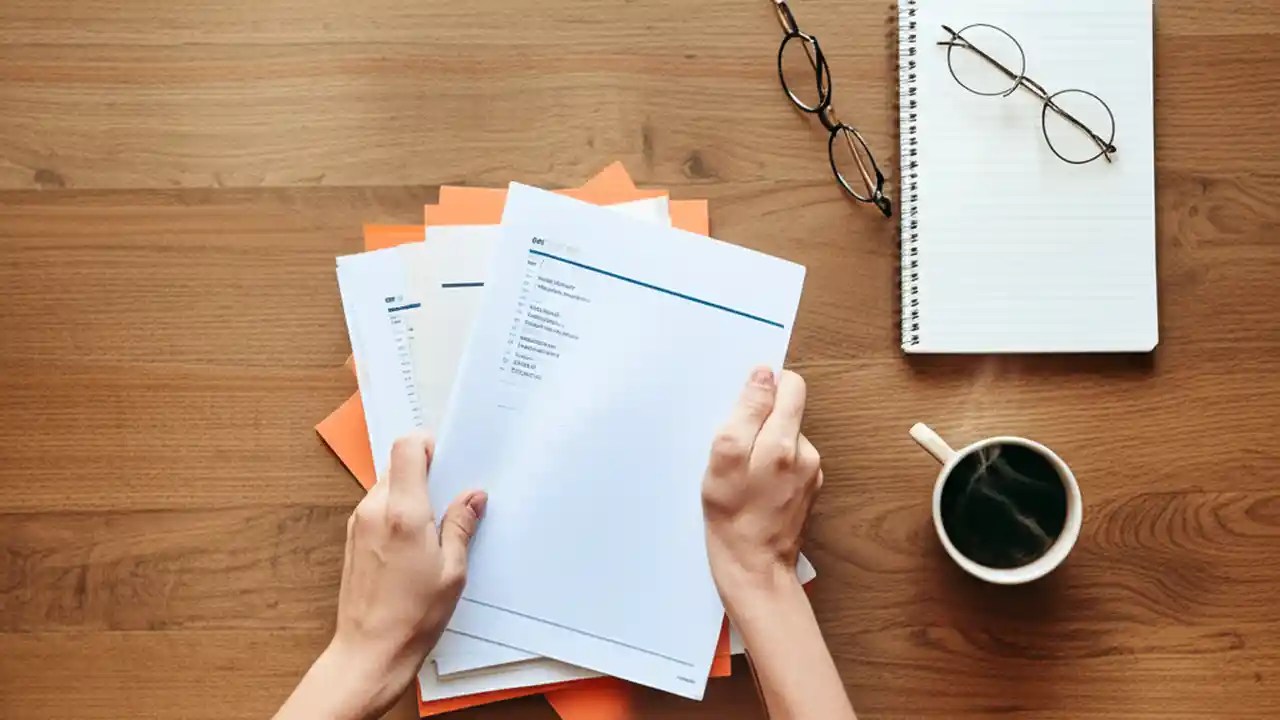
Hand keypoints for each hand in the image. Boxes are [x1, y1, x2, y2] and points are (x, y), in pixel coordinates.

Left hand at [274, 432, 485, 719]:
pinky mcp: (353, 538)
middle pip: (397, 464)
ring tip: (436, 525)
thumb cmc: (413, 617)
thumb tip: (473, 496)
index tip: (448, 458)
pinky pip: (378, 507)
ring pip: (387, 485)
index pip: (407, 448)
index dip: (428, 444)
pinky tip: (417, 541)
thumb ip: (461, 525)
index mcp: (403, 512)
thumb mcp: (453, 570)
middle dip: (425, 471)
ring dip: (412, 493)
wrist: (369, 652)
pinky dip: (398, 511)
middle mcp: (374, 510)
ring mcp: (359, 523)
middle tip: (451, 495)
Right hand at [702, 368, 821, 600]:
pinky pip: (786, 461)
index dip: (764, 387)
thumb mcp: (726, 458)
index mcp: (786, 440)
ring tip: (739, 472)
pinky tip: (751, 486)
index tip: (741, 406)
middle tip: (733, 447)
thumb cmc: (733, 518)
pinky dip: (767, 466)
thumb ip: (747, 411)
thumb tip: (764, 374)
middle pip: (786, 411)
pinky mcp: (806, 490)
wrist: (755, 570)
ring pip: (784, 437)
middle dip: (758, 419)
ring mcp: (810, 473)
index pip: (790, 385)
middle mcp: (806, 453)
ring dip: (761, 444)